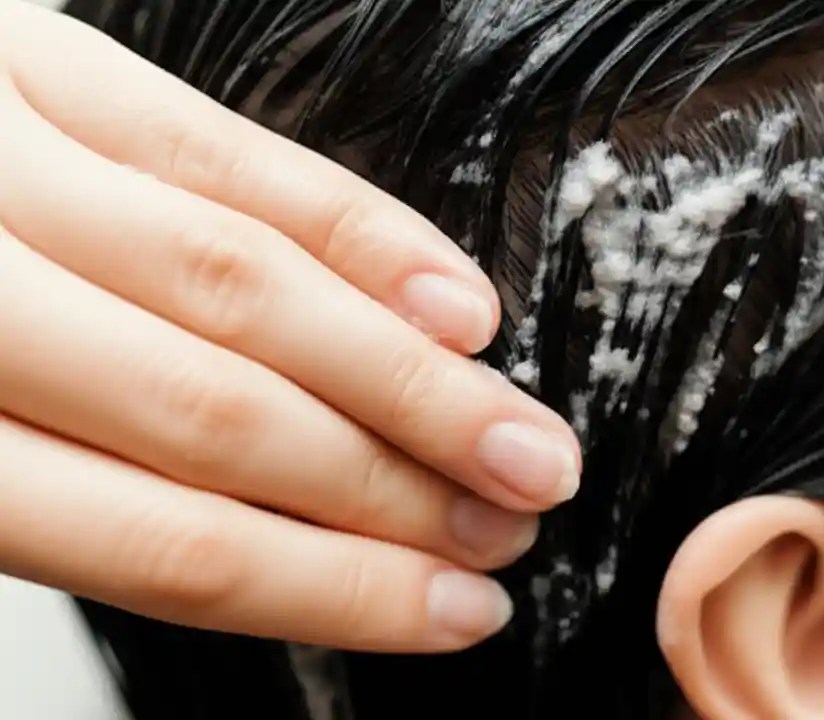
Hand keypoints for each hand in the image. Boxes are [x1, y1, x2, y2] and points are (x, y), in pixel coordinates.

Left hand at [0, 2, 578, 652]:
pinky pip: (220, 149)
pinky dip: (353, 233)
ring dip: (410, 379)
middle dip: (398, 487)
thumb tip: (251, 556)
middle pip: (223, 417)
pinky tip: (449, 300)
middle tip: (512, 526)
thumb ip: (35, 498)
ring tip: (515, 442)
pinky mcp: (30, 60)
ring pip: (244, 290)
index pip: (158, 537)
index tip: (448, 612)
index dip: (331, 586)